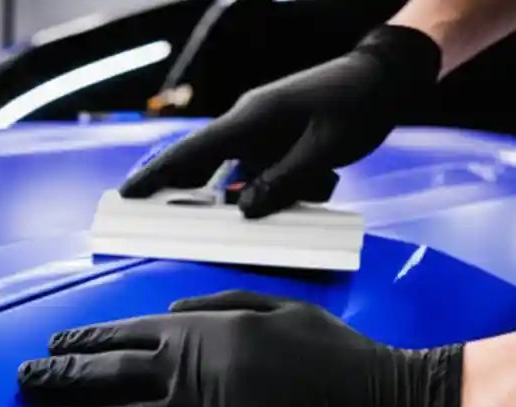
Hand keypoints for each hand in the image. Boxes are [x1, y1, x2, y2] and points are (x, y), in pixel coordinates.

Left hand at [17, 291, 469, 406]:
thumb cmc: (340, 357)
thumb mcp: (279, 308)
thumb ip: (217, 307)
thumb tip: (169, 316)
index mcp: (205, 334)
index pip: (124, 338)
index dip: (82, 345)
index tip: (51, 350)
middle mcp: (192, 376)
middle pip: (108, 382)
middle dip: (59, 383)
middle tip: (23, 387)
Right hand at [120, 25, 440, 218]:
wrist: (388, 77)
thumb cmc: (357, 105)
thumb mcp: (325, 149)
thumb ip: (284, 182)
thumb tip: (244, 211)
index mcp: (252, 119)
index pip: (193, 152)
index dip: (157, 176)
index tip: (127, 196)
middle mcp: (250, 126)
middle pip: (203, 165)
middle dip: (187, 193)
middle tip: (158, 221)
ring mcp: (265, 135)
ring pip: (244, 178)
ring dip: (262, 196)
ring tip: (287, 197)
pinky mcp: (282, 143)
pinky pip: (271, 176)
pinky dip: (288, 188)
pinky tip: (322, 182)